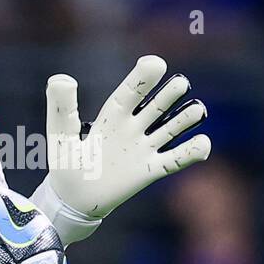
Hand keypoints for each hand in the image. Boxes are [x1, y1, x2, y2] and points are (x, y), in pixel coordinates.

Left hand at [39, 55, 211, 225]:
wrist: (73, 200)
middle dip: (168, 95)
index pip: (131, 92)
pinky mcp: (150, 170)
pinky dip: (190, 153)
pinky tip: (203, 144)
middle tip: (180, 83)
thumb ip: (61, 108)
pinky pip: (174, 160)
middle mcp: (132, 128)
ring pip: (170, 129)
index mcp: (112, 115)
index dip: (143, 77)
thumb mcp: (61, 134)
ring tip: (197, 110)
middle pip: (155, 107)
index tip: (155, 63)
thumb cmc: (66, 165)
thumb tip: (60, 79)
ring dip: (185, 119)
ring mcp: (143, 149)